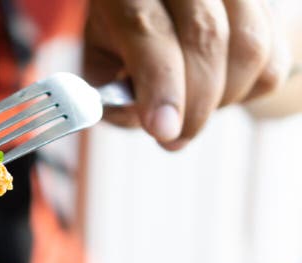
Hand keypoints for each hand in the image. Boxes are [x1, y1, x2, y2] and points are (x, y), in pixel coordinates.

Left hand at [84, 0, 292, 149]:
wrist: (158, 12)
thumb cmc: (124, 41)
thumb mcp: (101, 65)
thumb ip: (116, 97)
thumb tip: (159, 125)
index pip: (148, 29)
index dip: (160, 84)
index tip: (163, 130)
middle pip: (204, 37)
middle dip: (193, 104)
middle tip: (174, 137)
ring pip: (247, 46)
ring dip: (223, 98)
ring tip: (193, 111)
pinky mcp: (264, 6)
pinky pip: (273, 58)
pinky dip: (248, 90)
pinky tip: (218, 91)